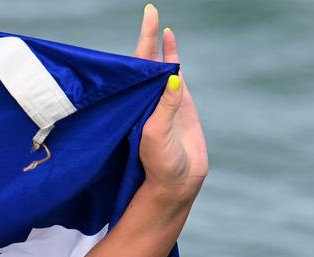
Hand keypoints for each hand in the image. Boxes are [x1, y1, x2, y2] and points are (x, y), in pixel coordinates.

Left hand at [135, 5, 207, 204]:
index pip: (134, 68)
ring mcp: (163, 101)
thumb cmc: (157, 163)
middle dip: (148, 38)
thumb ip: (165, 107)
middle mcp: (145, 100)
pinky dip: (174, 59)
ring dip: (159, 47)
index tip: (146, 19)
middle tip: (150, 11)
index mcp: (134, 105)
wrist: (176, 183)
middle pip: (146, 62)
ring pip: (161, 67)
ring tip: (157, 24)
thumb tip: (173, 77)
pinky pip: (176, 77)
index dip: (140, 44)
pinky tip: (171, 45)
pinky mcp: (180, 105)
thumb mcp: (155, 134)